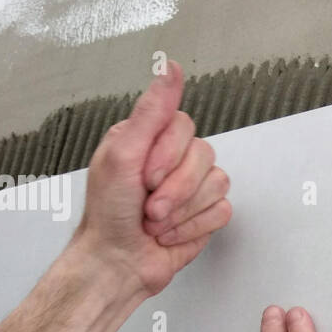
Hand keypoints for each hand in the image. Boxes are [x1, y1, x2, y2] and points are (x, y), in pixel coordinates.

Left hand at [72, 60, 231, 297]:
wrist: (117, 263)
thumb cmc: (109, 214)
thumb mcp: (122, 155)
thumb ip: (150, 110)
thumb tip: (169, 67)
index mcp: (147, 138)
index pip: (183, 125)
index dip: (168, 156)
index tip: (144, 176)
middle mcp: (171, 158)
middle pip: (204, 155)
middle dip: (176, 189)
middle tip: (148, 207)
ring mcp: (191, 187)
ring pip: (218, 183)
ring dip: (183, 211)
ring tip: (156, 222)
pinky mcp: (204, 214)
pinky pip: (222, 210)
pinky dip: (194, 227)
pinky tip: (171, 233)